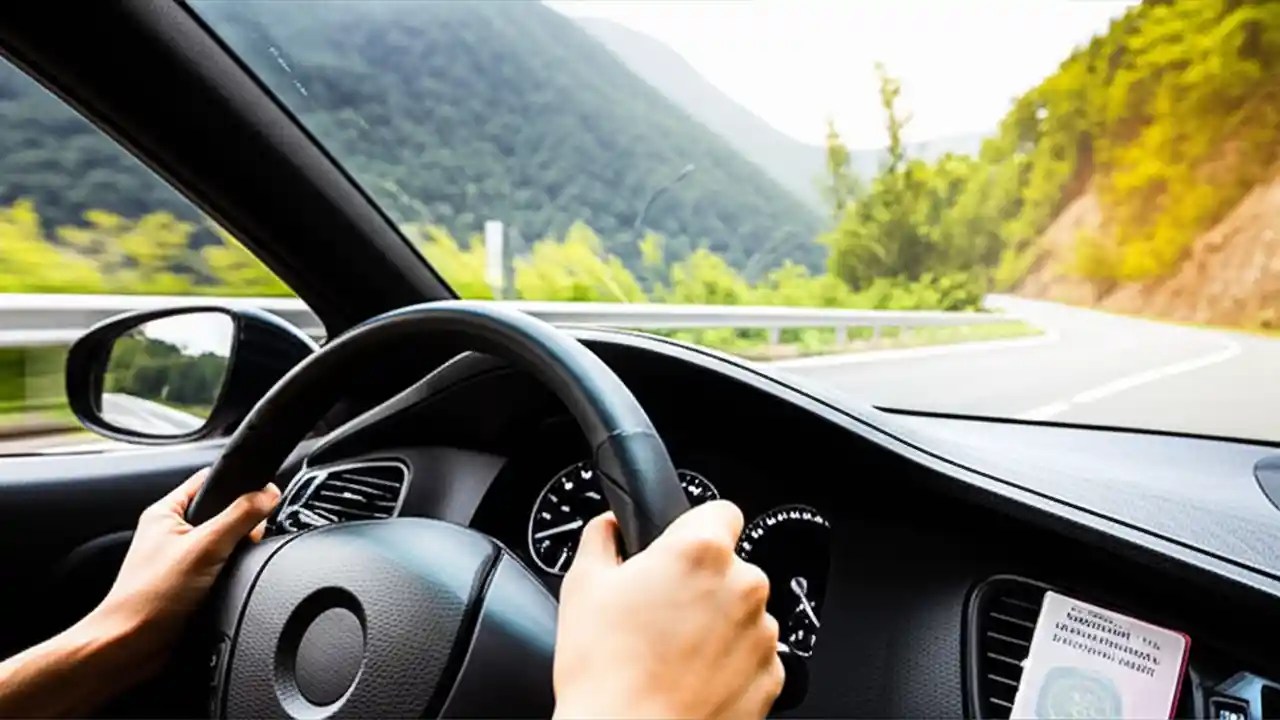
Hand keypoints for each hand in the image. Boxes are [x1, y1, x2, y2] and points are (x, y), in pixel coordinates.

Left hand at [0, 469, 279, 717]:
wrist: (132, 645)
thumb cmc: (149, 597)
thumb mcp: (205, 546)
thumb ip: (240, 516)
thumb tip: (269, 494)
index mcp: (165, 511)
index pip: (210, 480)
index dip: (239, 484)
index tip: (262, 496)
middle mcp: (171, 532)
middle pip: (223, 512)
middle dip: (241, 526)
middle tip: (240, 542)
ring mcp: (180, 559)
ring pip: (224, 542)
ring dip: (236, 552)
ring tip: (228, 568)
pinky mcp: (188, 583)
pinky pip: (221, 567)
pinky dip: (230, 573)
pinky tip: (227, 583)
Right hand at [553, 501, 783, 719]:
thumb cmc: (606, 671)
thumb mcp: (583, 585)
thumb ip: (603, 537)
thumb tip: (610, 527)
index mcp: (701, 551)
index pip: (720, 511)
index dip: (693, 529)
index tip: (675, 552)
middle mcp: (743, 586)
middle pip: (730, 566)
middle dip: (700, 582)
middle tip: (659, 612)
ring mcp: (762, 634)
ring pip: (742, 612)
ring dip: (716, 624)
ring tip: (671, 653)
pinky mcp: (772, 676)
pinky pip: (753, 655)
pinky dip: (729, 663)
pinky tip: (690, 679)